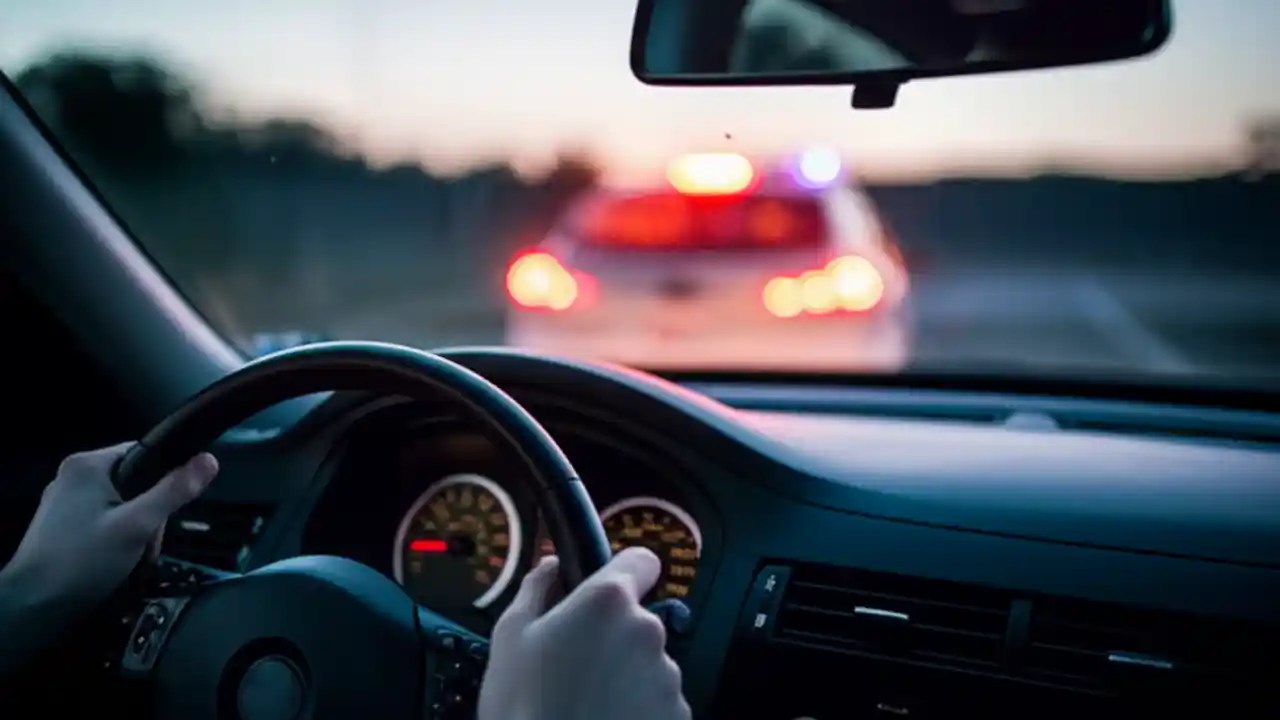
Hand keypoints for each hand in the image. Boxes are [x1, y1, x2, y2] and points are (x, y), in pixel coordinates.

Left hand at [0, 443, 217, 672]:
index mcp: (87, 464)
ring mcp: (62, 502)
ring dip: (134, 530)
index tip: (170, 510)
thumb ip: (174, 491)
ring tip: (132, 557)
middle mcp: (72, 476)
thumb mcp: (138, 525)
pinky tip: (115, 560)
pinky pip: (101, 520)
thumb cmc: (84, 559)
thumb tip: (210, 460)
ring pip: (119, 504)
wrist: (32, 606)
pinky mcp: (58, 526)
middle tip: (146, 544)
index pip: (144, 453)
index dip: (166, 478)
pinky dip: (115, 538)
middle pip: (133, 482)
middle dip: (149, 515)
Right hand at [478, 547, 690, 719]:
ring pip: (648, 663)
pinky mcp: (677, 715)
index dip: (625, 573)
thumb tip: (551, 565)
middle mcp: (648, 631)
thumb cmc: (523, 706)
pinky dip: (639, 710)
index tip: (605, 595)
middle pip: (638, 620)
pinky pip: (658, 702)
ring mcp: (667, 676)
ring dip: (627, 676)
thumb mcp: (510, 639)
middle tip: (576, 667)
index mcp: (608, 602)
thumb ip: (535, 589)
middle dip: (614, 637)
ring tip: (588, 703)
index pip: (641, 561)